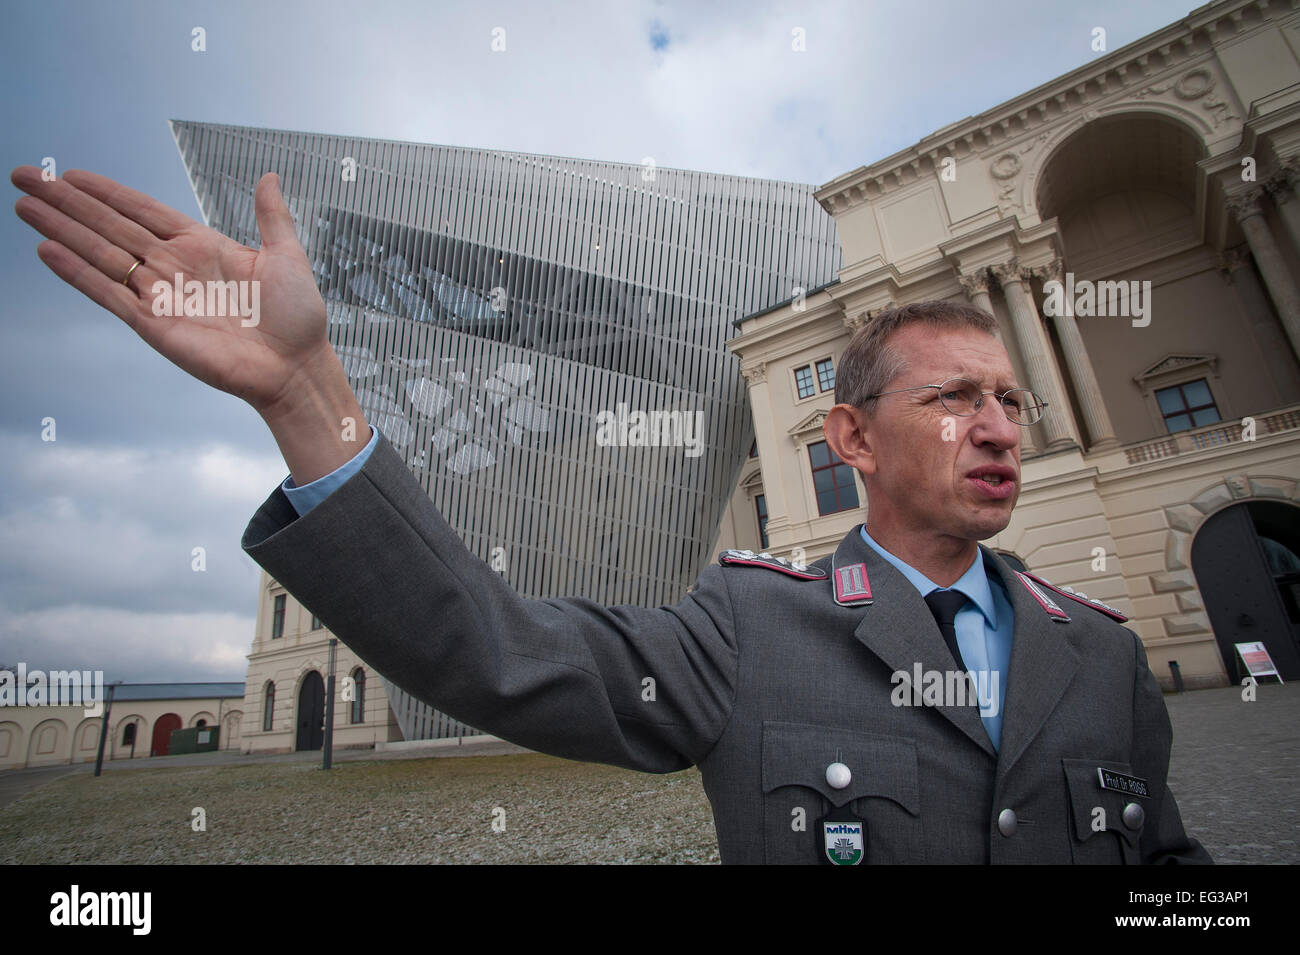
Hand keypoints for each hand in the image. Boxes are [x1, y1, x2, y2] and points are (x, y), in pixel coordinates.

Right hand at [12, 166, 367, 482]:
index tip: (71, 174)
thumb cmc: (298, 318)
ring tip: (25, 205)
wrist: (297, 366)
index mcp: (202, 247)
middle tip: (25, 176)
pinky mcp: (153, 325)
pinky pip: (109, 293)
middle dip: (67, 202)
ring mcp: (160, 295)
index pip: (142, 211)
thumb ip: (271, 216)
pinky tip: (48, 250)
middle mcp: (174, 268)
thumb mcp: (287, 255)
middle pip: (109, 227)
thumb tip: (269, 177)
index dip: (106, 192)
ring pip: (100, 254)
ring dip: (62, 230)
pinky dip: (78, 273)